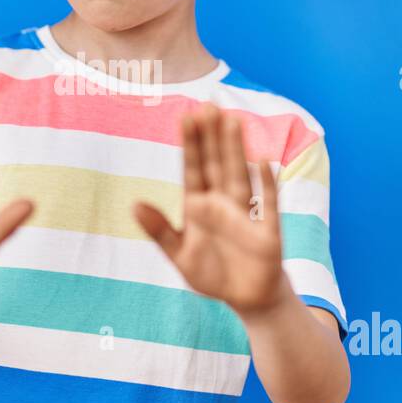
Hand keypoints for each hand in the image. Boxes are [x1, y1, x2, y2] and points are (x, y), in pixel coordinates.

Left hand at [133, 102, 289, 316]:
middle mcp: (223, 203)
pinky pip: (267, 206)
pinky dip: (265, 185)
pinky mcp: (267, 233)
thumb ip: (159, 230)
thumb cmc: (212, 271)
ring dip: (236, 151)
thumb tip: (134, 204)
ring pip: (238, 176)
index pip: (193, 170)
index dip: (190, 145)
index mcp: (199, 206)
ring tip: (232, 120)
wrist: (247, 297)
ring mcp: (245, 215)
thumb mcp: (180, 254)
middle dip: (212, 137)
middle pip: (216, 165)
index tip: (186, 116)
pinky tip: (261, 161)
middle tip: (208, 105)